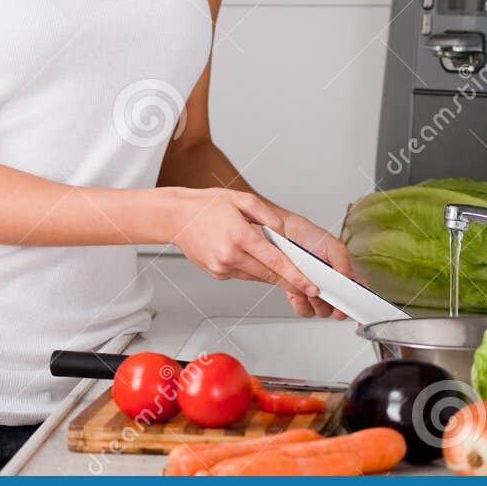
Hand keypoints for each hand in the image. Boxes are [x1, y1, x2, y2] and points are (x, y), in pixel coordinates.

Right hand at [164, 187, 321, 303]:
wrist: (175, 217)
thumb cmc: (205, 206)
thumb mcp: (241, 199)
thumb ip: (268, 215)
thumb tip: (284, 235)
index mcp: (240, 236)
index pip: (276, 262)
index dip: (297, 277)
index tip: (311, 287)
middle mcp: (230, 255)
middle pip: (270, 275)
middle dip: (289, 279)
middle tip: (306, 283)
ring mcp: (222, 267)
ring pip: (257, 276)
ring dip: (267, 271)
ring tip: (261, 253)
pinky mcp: (217, 273)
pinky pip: (243, 274)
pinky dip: (250, 267)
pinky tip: (242, 253)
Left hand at [275, 211, 357, 320]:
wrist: (283, 233)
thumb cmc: (310, 237)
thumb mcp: (333, 246)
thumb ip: (343, 262)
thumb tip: (348, 278)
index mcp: (345, 275)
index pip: (358, 295)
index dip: (358, 305)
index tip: (354, 309)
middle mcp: (331, 287)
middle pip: (340, 308)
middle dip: (334, 306)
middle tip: (327, 295)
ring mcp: (315, 291)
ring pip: (322, 310)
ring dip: (317, 304)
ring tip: (311, 290)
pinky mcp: (298, 294)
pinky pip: (304, 310)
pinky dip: (302, 305)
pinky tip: (299, 295)